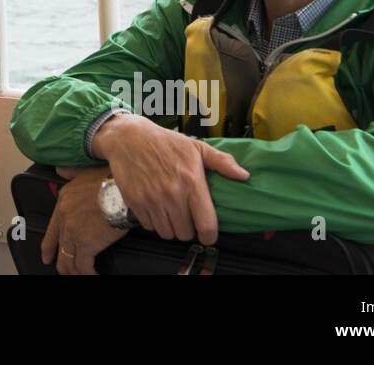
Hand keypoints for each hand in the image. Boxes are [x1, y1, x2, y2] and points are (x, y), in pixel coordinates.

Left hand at [41, 166, 127, 274]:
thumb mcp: (85, 171)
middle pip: (59, 249)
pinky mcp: (86, 245)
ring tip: (81, 275)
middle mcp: (63, 218)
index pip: (51, 230)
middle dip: (62, 264)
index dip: (48, 247)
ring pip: (68, 261)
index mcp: (62, 201)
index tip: (47, 257)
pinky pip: (83, 267)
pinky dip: (88, 274)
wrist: (121, 189)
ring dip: (74, 271)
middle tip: (65, 272)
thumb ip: (71, 173)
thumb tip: (60, 170)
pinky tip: (94, 275)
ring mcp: (72, 232)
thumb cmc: (109, 179)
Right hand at [93, 114, 248, 244]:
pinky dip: (153, 222)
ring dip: (170, 227)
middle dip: (188, 229)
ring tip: (171, 213)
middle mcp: (172, 194)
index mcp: (191, 181)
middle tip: (186, 217)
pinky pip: (149, 227)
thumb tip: (244, 176)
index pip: (206, 225)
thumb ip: (222, 162)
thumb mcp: (196, 147)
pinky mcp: (136, 202)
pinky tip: (155, 208)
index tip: (208, 234)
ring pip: (167, 233)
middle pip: (185, 234)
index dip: (209, 236)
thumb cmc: (164, 142)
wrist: (128, 138)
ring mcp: (152, 200)